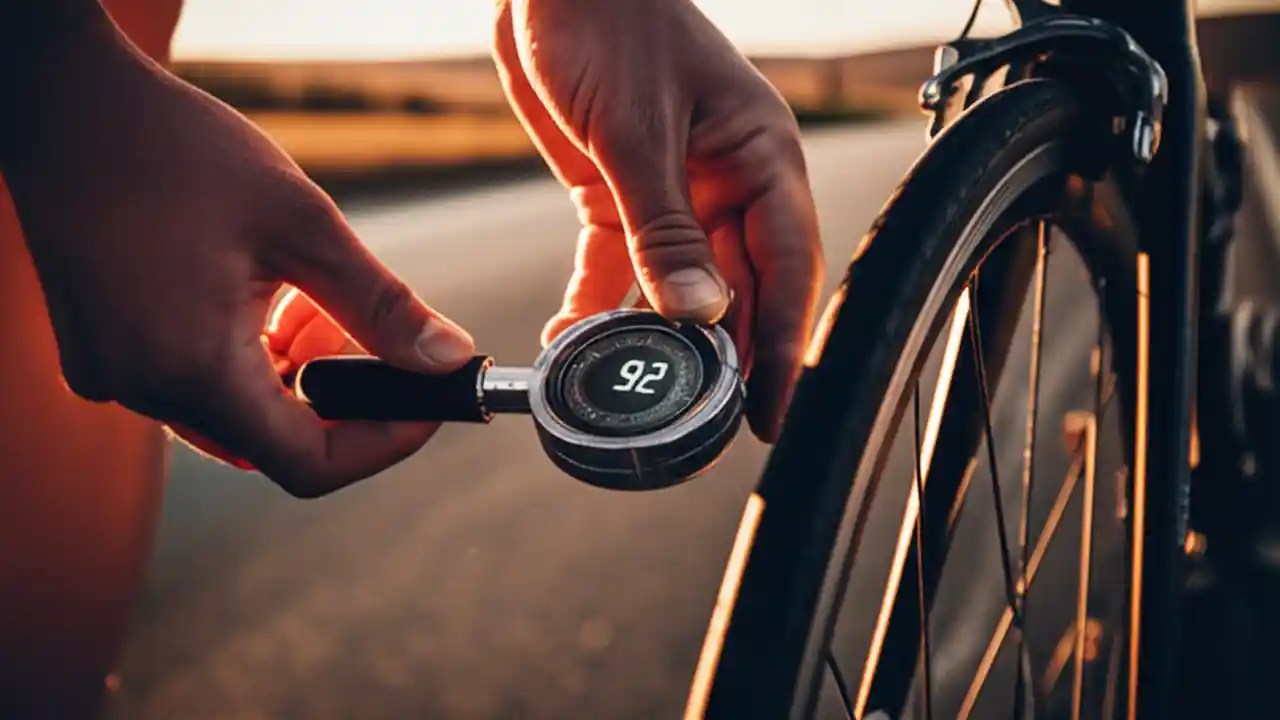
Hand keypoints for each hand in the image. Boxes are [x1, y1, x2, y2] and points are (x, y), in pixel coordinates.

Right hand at [2, 10, 473, 496]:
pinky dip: (243, 352)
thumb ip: (381, 305)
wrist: (64, 103)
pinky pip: (193, 382)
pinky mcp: (103, 353)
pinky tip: (254, 287)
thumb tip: (449, 360)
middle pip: (273, 436)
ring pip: (237, 408)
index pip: (308, 465)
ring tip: (298, 287)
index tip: (425, 401)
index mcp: (191, 368)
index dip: (381, 441)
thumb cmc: (175, 150)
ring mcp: (114, 375)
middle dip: (335, 388)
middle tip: (355, 319)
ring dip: (290, 367)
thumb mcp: (301, 223)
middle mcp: (143, 389)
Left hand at [494, 0, 822, 441]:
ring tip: (630, 388)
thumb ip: (664, 229)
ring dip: (654, 337)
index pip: (786, 270)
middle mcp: (725, 182)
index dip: (780, 347)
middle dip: (717, 356)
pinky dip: (597, 300)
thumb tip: (699, 316)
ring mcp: (672, 192)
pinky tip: (574, 336)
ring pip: (677, 286)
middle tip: (696, 418)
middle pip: (737, 290)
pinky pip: (617, 264)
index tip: (767, 413)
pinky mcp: (618, 193)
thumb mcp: (638, 132)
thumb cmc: (613, 22)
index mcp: (759, 159)